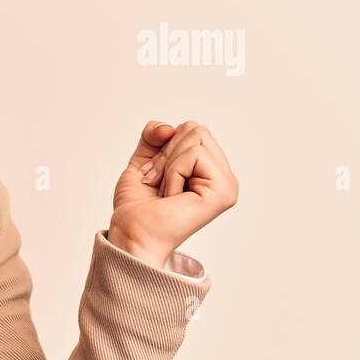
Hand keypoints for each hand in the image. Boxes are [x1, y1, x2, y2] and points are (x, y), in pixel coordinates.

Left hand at [107, 120, 238, 267]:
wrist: (132, 233)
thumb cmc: (137, 206)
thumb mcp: (143, 160)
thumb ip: (154, 135)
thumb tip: (168, 127)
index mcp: (209, 169)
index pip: (191, 128)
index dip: (164, 147)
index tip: (155, 176)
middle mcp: (223, 176)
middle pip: (196, 129)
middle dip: (167, 154)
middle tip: (158, 184)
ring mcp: (227, 184)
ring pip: (196, 138)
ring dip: (168, 165)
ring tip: (166, 192)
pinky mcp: (224, 191)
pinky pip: (194, 155)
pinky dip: (173, 173)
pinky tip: (172, 197)